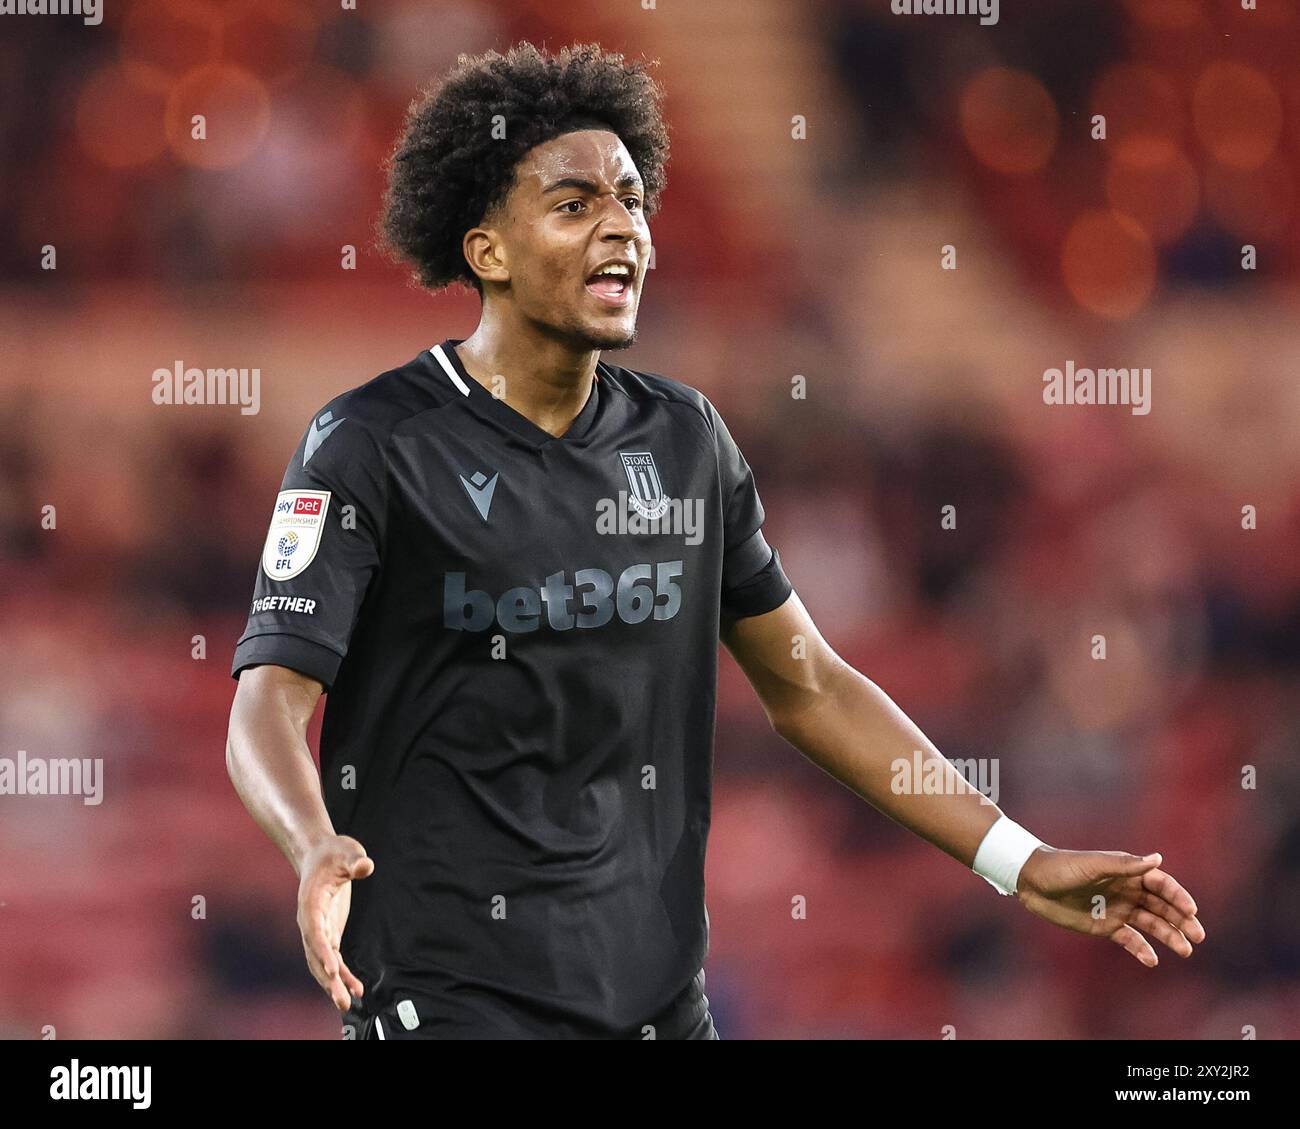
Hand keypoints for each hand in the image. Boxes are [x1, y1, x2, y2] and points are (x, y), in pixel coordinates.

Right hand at [296, 835, 374, 1009]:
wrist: (319, 855)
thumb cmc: (334, 852)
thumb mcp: (346, 850)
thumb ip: (355, 860)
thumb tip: (365, 866)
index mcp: (311, 901)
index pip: (314, 931)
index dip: (322, 951)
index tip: (333, 970)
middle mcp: (310, 921)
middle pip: (315, 955)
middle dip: (328, 979)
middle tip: (342, 1001)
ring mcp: (317, 929)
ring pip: (321, 963)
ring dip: (333, 984)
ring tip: (346, 1004)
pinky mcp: (328, 933)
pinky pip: (333, 959)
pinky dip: (342, 975)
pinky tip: (356, 989)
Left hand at [1014, 847, 1204, 966]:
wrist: (1033, 881)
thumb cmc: (1063, 867)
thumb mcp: (1093, 865)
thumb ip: (1125, 865)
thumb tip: (1158, 859)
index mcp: (1127, 872)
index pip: (1160, 884)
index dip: (1178, 896)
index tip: (1190, 910)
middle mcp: (1127, 891)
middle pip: (1162, 906)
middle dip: (1182, 920)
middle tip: (1198, 936)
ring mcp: (1117, 909)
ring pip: (1151, 924)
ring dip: (1169, 936)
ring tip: (1185, 950)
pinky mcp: (1105, 926)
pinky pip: (1129, 939)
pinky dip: (1142, 949)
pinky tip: (1153, 960)